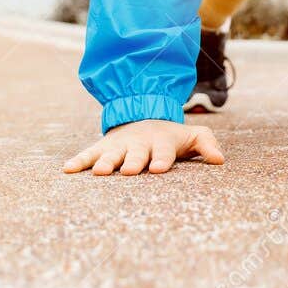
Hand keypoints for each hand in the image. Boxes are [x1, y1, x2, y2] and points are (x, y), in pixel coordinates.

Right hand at [62, 119, 225, 175]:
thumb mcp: (191, 136)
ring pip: (110, 155)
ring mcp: (118, 146)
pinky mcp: (102, 148)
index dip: (161, 159)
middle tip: (128, 171)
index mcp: (160, 142)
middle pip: (135, 154)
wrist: (142, 115)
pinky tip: (67, 170)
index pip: (163, 152)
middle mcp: (138, 144)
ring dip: (105, 163)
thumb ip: (206, 145)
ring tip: (99, 173)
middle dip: (132, 162)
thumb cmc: (170, 136)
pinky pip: (88, 154)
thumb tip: (220, 160)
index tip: (158, 169)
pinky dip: (78, 161)